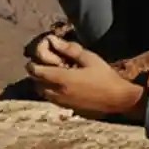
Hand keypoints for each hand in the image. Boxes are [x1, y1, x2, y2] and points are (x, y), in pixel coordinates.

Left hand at [26, 38, 147, 120]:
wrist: (117, 99)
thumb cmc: (104, 76)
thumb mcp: (89, 58)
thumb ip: (70, 50)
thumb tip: (53, 40)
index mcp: (63, 79)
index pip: (37, 72)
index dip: (31, 66)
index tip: (32, 61)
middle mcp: (59, 92)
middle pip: (37, 84)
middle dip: (36, 75)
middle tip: (41, 67)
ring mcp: (63, 102)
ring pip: (43, 93)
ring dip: (42, 84)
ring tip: (50, 76)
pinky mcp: (68, 108)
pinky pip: (52, 100)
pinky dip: (50, 92)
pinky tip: (60, 86)